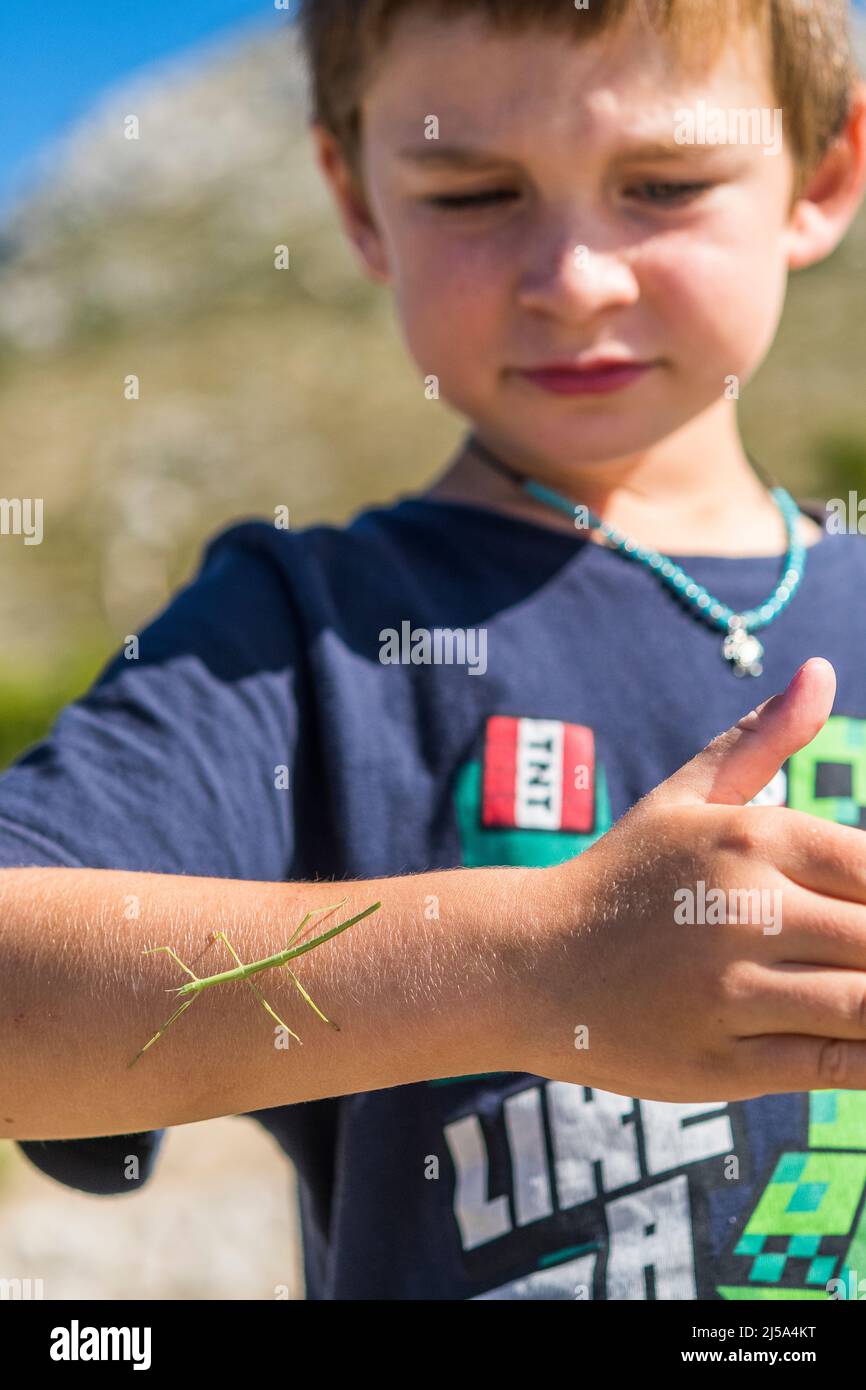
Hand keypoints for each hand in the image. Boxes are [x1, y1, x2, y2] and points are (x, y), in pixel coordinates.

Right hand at [523, 657, 865, 1100]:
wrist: (527, 963)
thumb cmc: (620, 877)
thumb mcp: (684, 799)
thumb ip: (760, 741)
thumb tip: (824, 671)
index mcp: (748, 839)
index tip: (861, 910)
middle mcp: (745, 911)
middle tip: (858, 946)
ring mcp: (732, 993)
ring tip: (861, 986)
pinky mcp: (722, 1065)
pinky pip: (832, 1066)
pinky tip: (859, 1040)